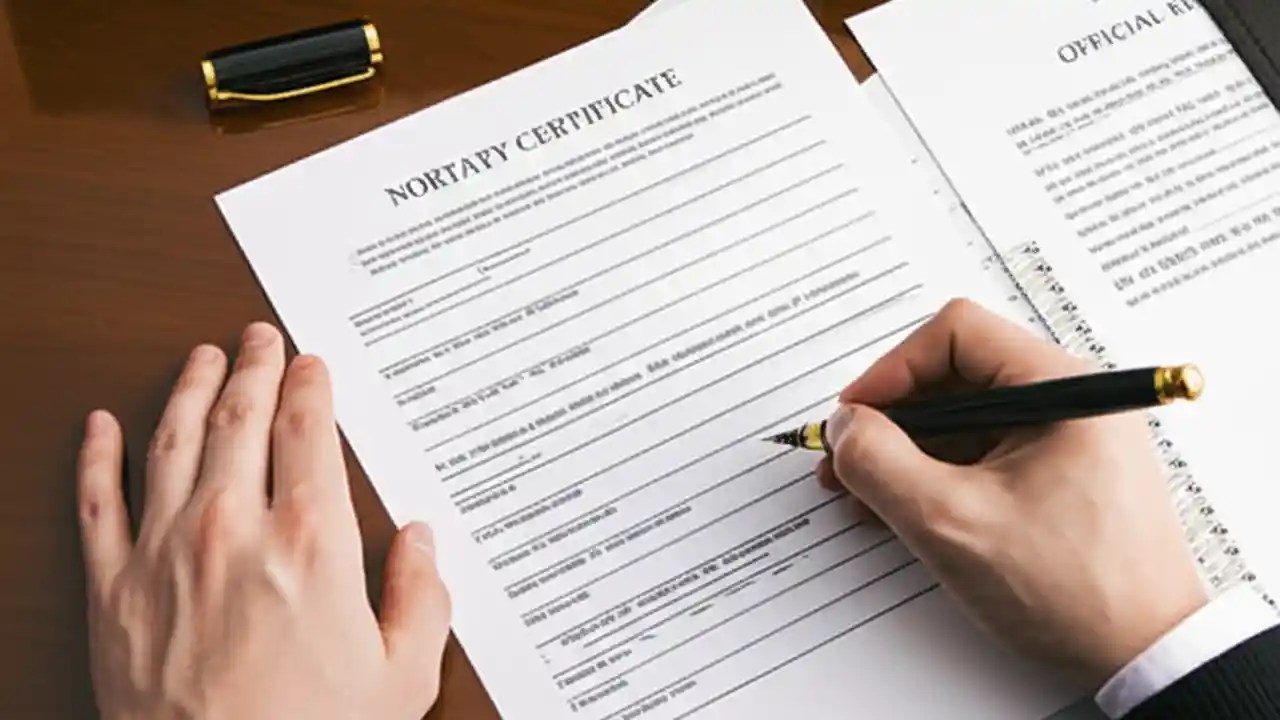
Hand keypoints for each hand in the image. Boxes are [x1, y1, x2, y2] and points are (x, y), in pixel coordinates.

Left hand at [75, 323, 450, 719]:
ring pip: (173, 441)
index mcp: (309, 544)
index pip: (308, 431)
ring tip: (202, 359)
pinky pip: (98, 502)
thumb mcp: (402, 677)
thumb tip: (420, 543)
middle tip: (259, 340)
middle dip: (253, 367)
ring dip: (189, 389)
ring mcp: (165, 554)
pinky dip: (97, 456)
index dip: (311, 385)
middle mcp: (233, 531)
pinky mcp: (113, 590)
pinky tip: (102, 425)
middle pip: (241, 418)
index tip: (313, 366)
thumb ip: (422, 598)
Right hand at [816, 299, 1206, 686]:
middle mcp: (1069, 402)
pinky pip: (986, 455)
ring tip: (864, 492)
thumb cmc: (1075, 591)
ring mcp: (1068, 440)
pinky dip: (939, 475)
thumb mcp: (952, 523)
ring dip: (908, 451)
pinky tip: (904, 508)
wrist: (1147, 656)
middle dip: (891, 418)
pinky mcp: (1062, 476)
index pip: (956, 334)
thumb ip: (880, 464)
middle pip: (956, 377)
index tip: (855, 415)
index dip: (891, 370)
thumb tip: (845, 427)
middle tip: (847, 457)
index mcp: (1061, 389)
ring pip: (965, 420)